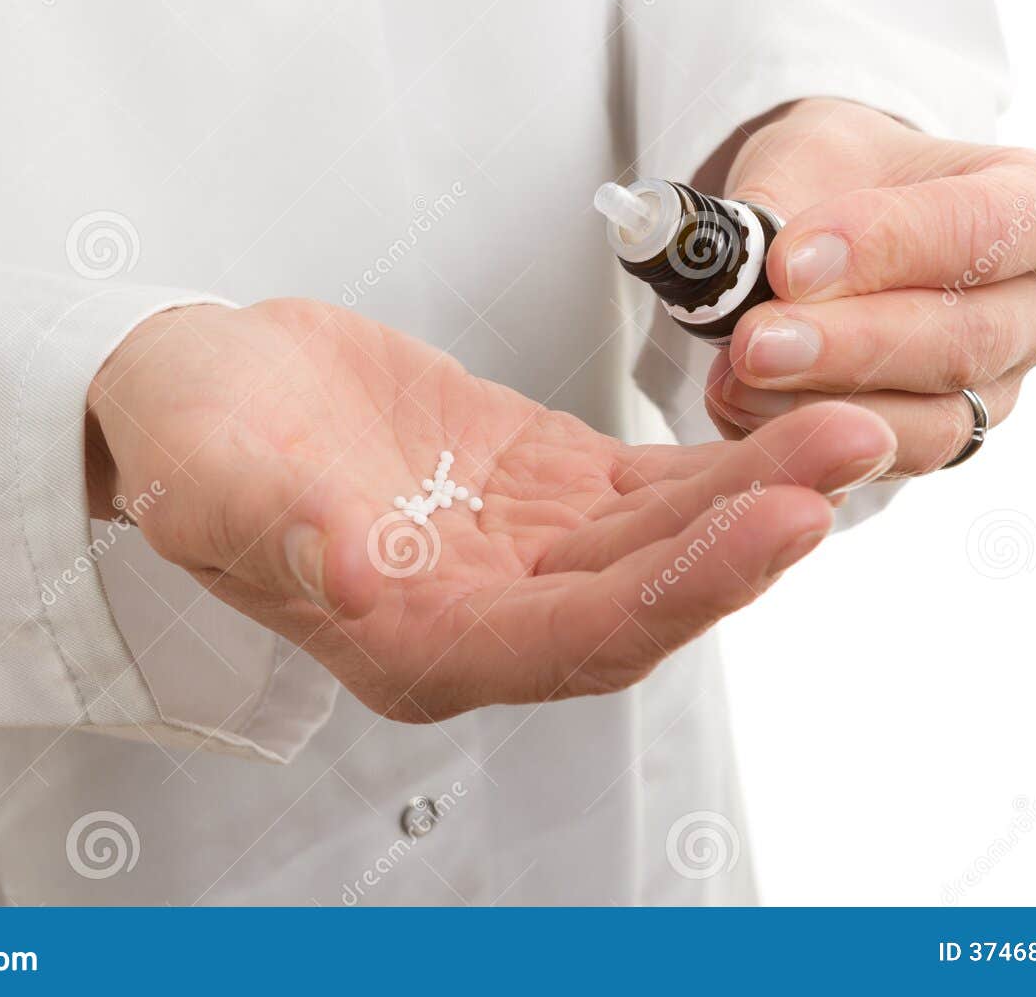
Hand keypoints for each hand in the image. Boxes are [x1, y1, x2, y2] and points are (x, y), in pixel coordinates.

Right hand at [86, 300, 895, 720]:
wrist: (203, 391)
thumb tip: (355, 579)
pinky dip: (719, 460)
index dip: (685, 587)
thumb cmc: (190, 437)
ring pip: (667, 538)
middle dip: (753, 531)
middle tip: (846, 450)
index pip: (579, 639)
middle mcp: (490, 617)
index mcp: (417, 644)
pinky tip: (782, 422)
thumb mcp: (208, 473)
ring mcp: (527, 556)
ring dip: (757, 488)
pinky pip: (650, 489)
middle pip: (650, 593)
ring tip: (843, 421)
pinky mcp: (547, 493)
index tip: (777, 520)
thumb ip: (283, 530)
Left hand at [699, 98, 1035, 474]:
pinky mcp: (948, 441)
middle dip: (850, 345)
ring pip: (934, 420)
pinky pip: (890, 460)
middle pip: (965, 339)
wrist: (832, 227)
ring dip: (826, 407)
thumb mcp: (811, 155)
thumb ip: (781, 210)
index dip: (892, 247)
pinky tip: (743, 410)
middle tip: (754, 341)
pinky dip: (812, 439)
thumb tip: (740, 269)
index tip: (791, 263)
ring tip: (736, 378)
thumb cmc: (840, 176)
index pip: (993, 228)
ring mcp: (1006, 386)